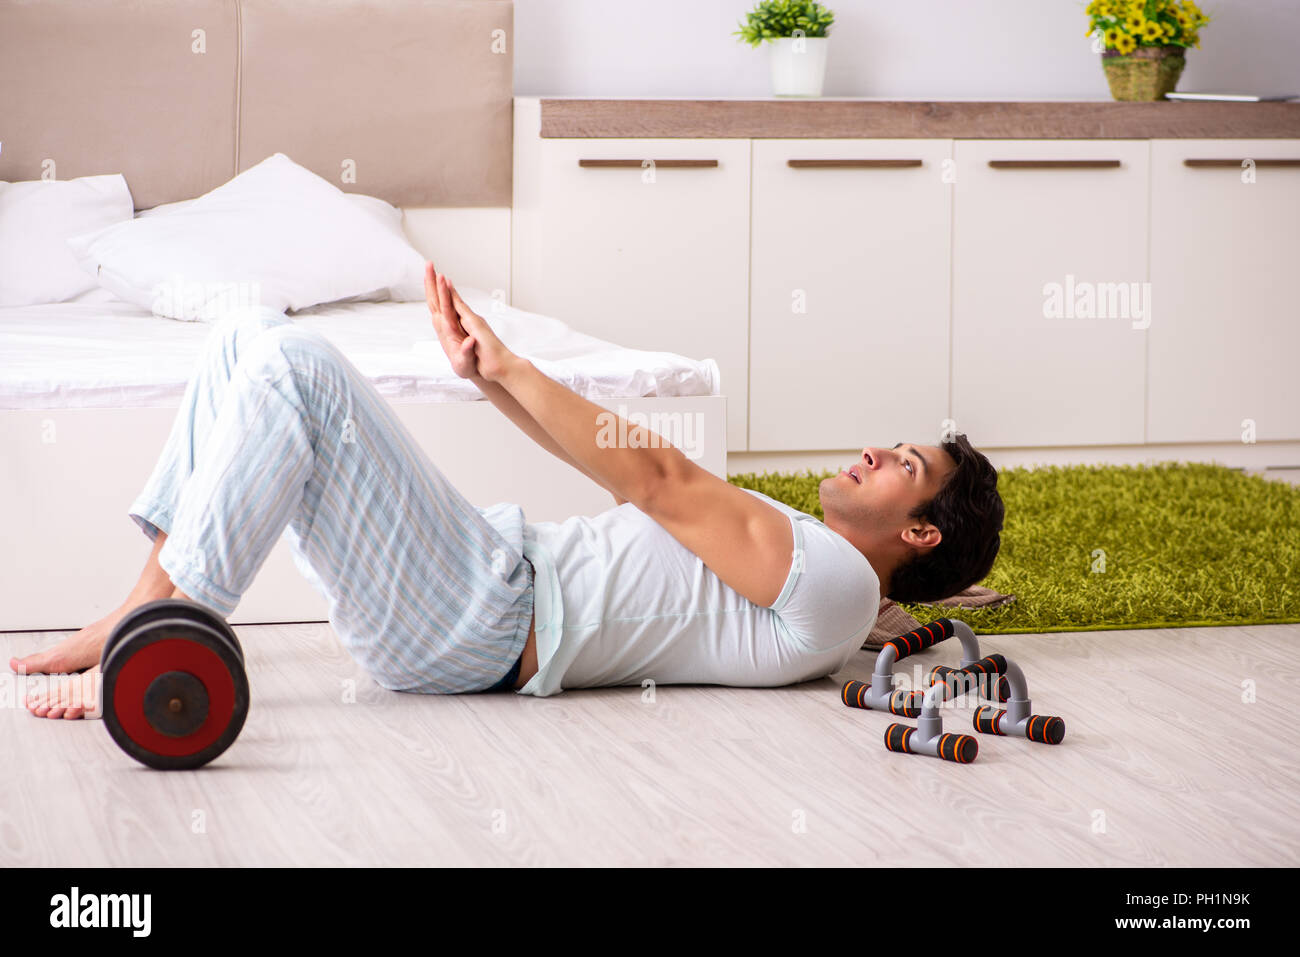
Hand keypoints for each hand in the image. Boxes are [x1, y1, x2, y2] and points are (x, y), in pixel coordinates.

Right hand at [423, 262, 517, 382]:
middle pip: (455, 301)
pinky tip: (451, 305)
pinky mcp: (474, 332)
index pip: (457, 304)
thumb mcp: (482, 346)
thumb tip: (467, 332)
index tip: (441, 277)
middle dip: (445, 288)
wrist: (503, 367)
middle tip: (437, 273)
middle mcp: (472, 321)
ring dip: (449, 295)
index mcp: (473, 322)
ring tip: (442, 284)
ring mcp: (473, 326)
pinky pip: (460, 317)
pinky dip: (454, 307)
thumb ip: (471, 334)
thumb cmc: (494, 357)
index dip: (448, 291)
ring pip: (457, 307)